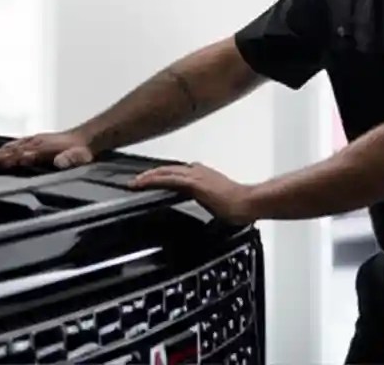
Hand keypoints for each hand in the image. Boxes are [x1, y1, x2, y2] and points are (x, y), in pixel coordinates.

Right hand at [0, 130, 94, 169]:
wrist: (89, 138)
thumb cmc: (83, 151)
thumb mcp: (80, 157)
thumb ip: (70, 159)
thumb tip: (60, 161)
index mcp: (41, 147)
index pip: (16, 155)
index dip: (1, 160)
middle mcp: (35, 143)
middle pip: (8, 150)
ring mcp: (35, 141)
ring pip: (10, 147)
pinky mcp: (38, 142)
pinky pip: (17, 145)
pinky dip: (5, 150)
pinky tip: (1, 154)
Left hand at [130, 163, 256, 224]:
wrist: (249, 203)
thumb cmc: (240, 206)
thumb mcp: (219, 204)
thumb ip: (209, 203)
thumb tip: (208, 214)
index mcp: (204, 176)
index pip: (178, 172)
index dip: (163, 175)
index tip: (151, 182)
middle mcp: (198, 171)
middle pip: (168, 169)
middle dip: (151, 174)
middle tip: (137, 181)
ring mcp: (195, 176)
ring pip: (165, 172)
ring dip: (147, 176)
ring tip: (134, 182)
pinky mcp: (193, 183)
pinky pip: (167, 179)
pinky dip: (152, 180)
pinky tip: (141, 183)